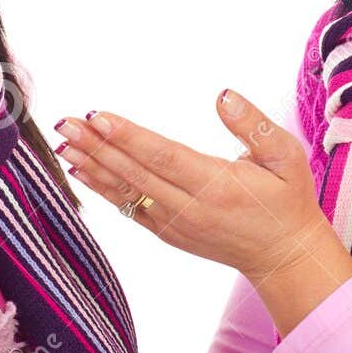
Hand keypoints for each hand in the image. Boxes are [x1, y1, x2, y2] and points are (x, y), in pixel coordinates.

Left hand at [53, 88, 343, 285]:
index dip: (128, 137)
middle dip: (97, 146)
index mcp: (216, 186)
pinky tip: (80, 171)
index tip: (98, 117)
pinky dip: (102, 189)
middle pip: (134, 172)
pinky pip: (128, 207)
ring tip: (64, 142)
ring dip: (92, 166)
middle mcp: (189, 208)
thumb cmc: (287, 200)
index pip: (163, 156)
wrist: (284, 257)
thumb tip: (223, 95)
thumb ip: (254, 126)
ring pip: (126, 191)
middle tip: (67, 121)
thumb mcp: (286, 158)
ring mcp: (174, 223)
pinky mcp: (167, 231)